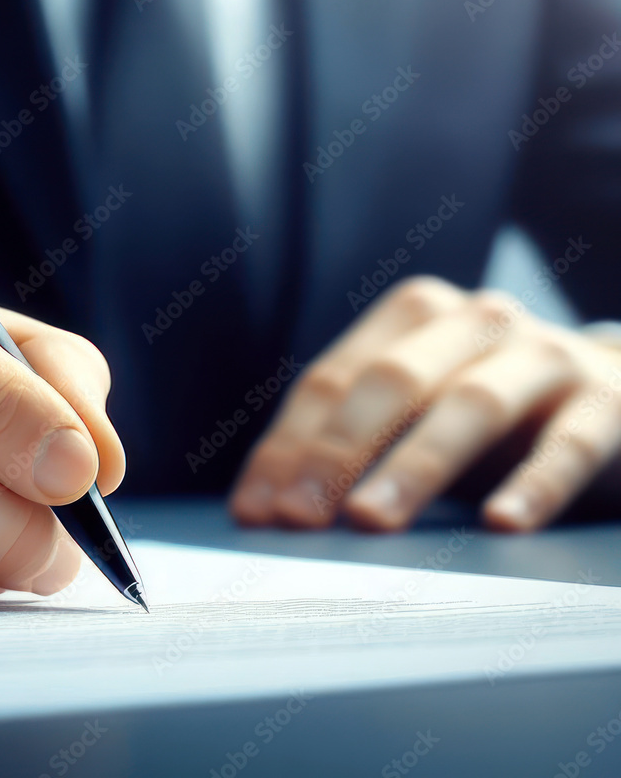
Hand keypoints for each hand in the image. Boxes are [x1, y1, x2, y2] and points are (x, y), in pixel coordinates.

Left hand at [229, 276, 620, 531]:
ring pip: (469, 407)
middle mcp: (473, 321)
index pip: (331, 379)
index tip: (255, 511)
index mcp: (412, 315)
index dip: (288, 445)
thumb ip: (350, 438)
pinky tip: (501, 524)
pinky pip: (566, 445)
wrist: (609, 391)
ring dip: (413, 466)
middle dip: (334, 452)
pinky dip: (533, 485)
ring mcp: (542, 356)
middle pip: (390, 383)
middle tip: (298, 519)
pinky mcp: (606, 403)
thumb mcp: (416, 404)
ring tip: (369, 521)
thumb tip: (264, 507)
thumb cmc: (484, 407)